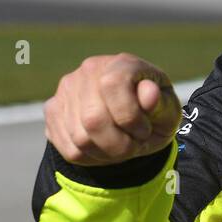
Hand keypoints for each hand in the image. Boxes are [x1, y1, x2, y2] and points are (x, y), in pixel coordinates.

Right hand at [44, 54, 181, 165]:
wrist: (132, 120)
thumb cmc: (154, 114)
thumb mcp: (168, 112)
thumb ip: (161, 104)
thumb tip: (149, 92)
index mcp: (122, 63)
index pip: (113, 84)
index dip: (130, 117)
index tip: (144, 129)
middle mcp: (89, 70)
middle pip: (93, 119)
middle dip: (119, 144)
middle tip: (134, 145)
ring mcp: (67, 89)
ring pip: (80, 138)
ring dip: (106, 153)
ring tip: (120, 146)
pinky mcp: (53, 109)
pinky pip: (68, 148)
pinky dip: (91, 158)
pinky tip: (104, 148)